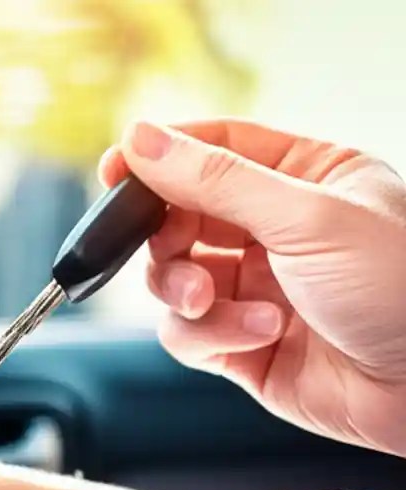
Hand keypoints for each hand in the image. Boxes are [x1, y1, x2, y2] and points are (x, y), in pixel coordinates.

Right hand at [100, 120, 405, 455]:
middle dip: (167, 239)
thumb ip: (216, 179)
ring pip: (173, 278)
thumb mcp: (306, 217)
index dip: (160, 157)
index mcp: (304, 178)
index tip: (115, 171)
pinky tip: (260, 336)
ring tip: (214, 302)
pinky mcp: (244, 344)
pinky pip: (189, 333)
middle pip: (178, 217)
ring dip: (184, 291)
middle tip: (174, 252)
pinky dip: (211, 335)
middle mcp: (276, 231)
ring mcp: (257, 288)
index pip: (213, 149)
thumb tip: (142, 140)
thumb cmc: (402, 290)